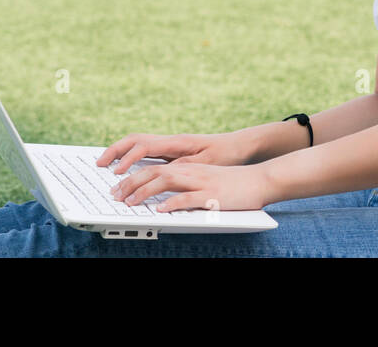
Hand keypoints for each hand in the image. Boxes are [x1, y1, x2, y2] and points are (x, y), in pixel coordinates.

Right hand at [97, 131, 253, 173]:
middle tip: (99, 164)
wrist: (239, 146)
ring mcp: (170, 144)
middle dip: (115, 150)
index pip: (144, 146)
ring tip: (106, 164)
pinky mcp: (172, 151)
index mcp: (177, 142)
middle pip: (135, 140)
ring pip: (138, 143)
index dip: (128, 159)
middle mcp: (170, 140)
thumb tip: (164, 171)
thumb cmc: (225, 154)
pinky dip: (130, 156)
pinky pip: (145, 150)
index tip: (117, 172)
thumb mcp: (207, 163)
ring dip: (120, 152)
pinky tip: (125, 165)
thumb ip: (185, 166)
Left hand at [109, 160, 274, 212]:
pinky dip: (172, 204)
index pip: (154, 168)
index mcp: (188, 167)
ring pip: (166, 181)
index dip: (133, 177)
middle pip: (155, 172)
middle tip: (116, 195)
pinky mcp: (212, 195)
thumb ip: (185, 185)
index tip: (118, 187)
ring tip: (130, 202)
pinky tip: (161, 210)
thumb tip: (164, 197)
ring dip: (145, 192)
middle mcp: (191, 171)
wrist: (260, 180)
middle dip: (131, 183)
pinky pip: (188, 198)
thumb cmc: (233, 183)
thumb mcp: (205, 179)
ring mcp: (201, 182)